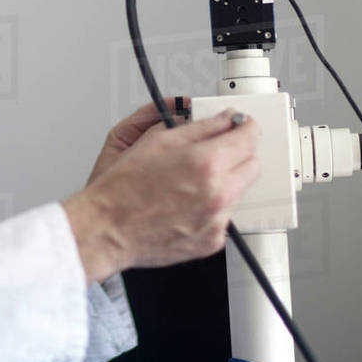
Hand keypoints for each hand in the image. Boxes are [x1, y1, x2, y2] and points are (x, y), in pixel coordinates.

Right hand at [63, 109, 260, 283]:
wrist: (108, 228)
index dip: (244, 126)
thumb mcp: (158, 142)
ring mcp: (218, 220)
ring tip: (188, 183)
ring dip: (223, 182)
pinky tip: (185, 205)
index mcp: (206, 163)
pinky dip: (211, 208)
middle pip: (253, 165)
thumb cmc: (123, 188)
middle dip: (237, 154)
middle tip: (213, 152)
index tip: (240, 125)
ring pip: (238, 192)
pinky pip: (224, 217)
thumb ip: (201, 127)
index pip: (248, 137)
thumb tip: (225, 120)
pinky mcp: (213, 241)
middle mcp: (218, 193)